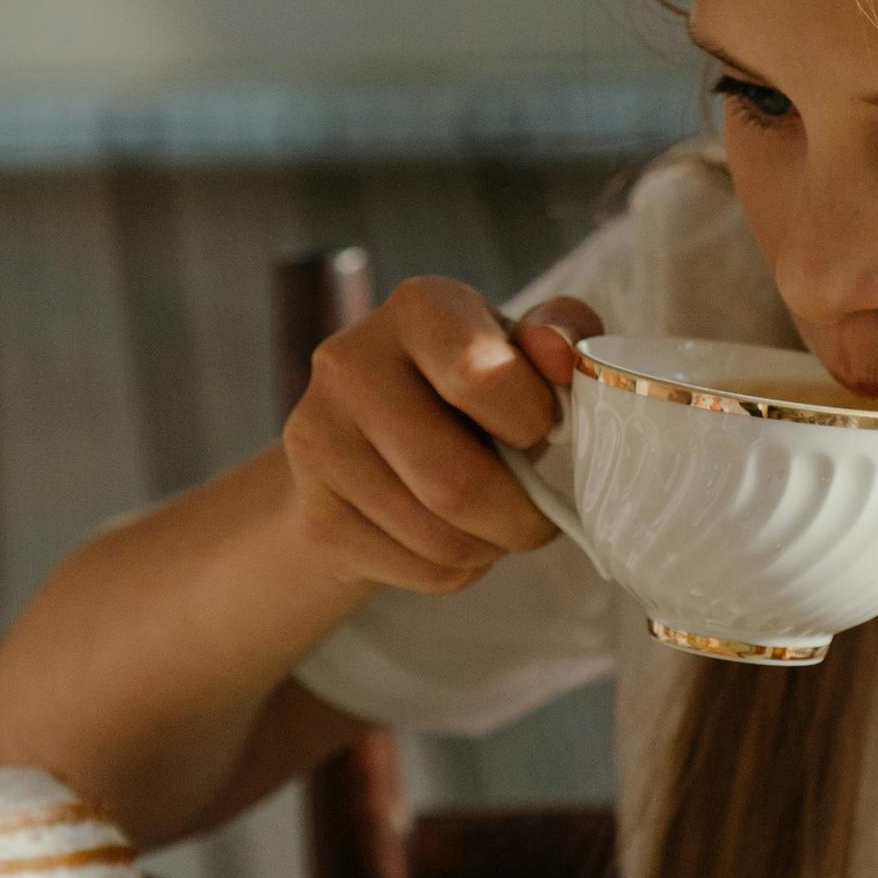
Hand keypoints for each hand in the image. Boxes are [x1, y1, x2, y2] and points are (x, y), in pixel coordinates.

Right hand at [280, 278, 602, 596]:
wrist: (374, 444)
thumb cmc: (469, 394)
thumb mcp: (522, 351)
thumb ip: (563, 331)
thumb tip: (560, 351)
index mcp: (419, 307)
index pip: (483, 380)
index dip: (532, 422)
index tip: (541, 428)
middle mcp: (350, 362)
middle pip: (456, 482)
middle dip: (520, 517)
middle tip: (537, 515)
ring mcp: (318, 439)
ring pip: (438, 538)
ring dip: (490, 547)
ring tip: (491, 522)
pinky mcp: (314, 512)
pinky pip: (416, 570)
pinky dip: (456, 570)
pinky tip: (449, 537)